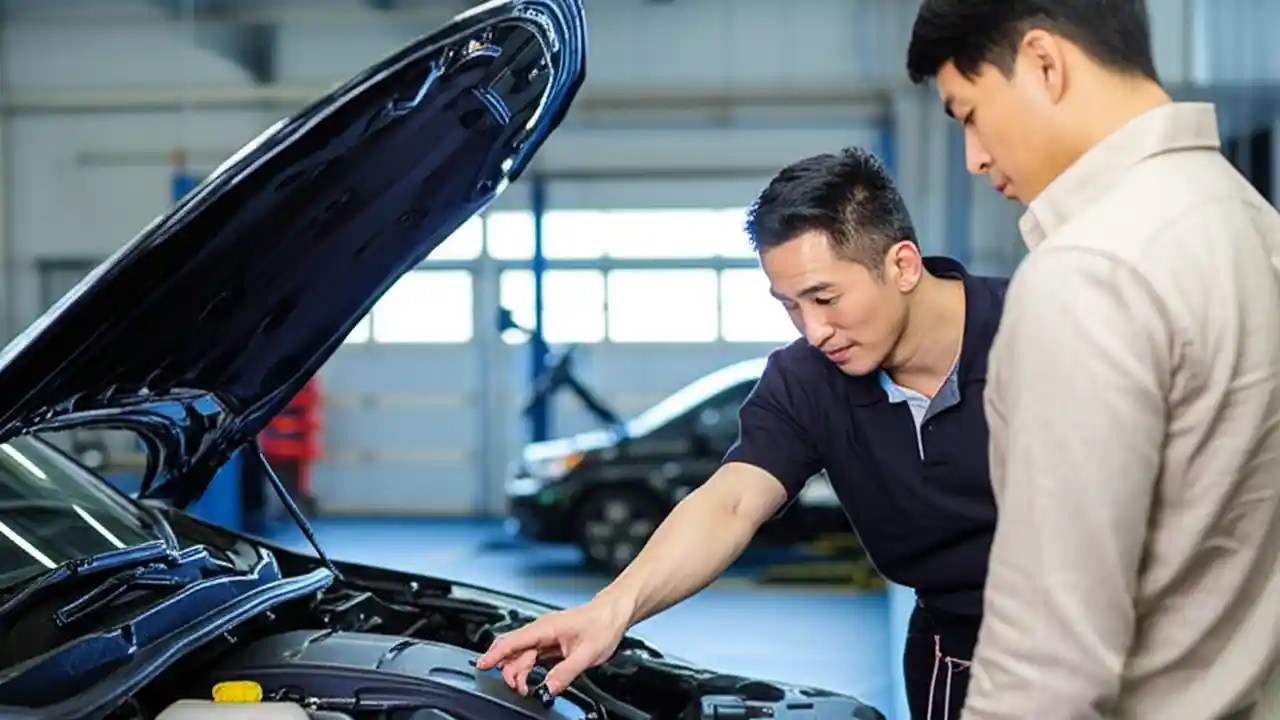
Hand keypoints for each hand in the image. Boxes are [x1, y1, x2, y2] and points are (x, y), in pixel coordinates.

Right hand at [475, 596, 630, 697]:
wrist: (613, 613)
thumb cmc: (602, 624)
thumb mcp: (587, 653)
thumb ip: (565, 672)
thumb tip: (548, 688)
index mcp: (545, 628)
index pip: (511, 641)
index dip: (494, 655)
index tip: (481, 666)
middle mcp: (541, 630)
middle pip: (513, 652)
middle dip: (509, 671)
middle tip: (520, 689)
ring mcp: (545, 636)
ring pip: (522, 656)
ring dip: (520, 673)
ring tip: (527, 688)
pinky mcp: (550, 643)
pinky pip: (532, 657)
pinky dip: (528, 669)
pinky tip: (532, 679)